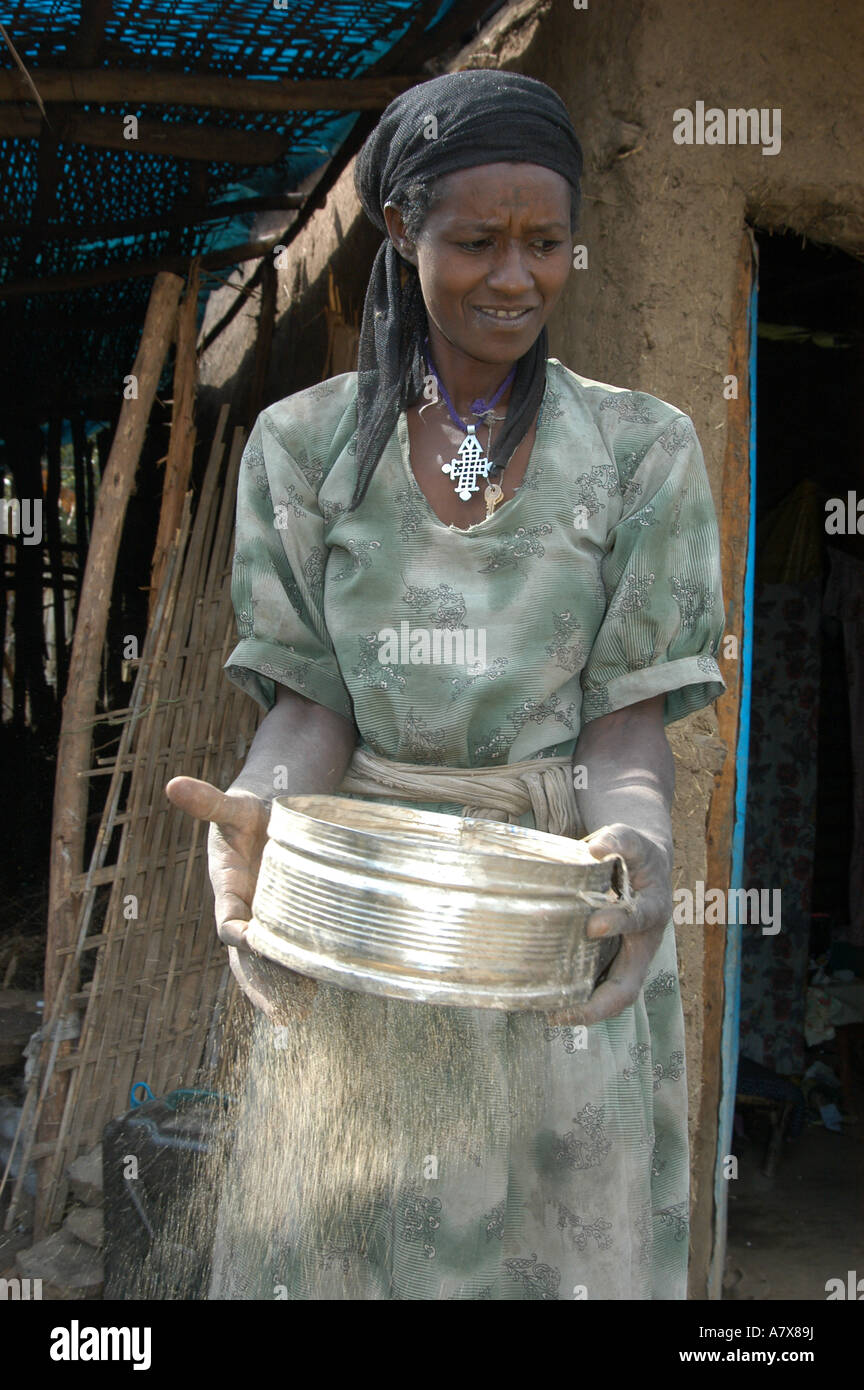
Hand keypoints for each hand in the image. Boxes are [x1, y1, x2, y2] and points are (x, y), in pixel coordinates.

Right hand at [164, 776, 317, 1022]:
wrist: (265, 818)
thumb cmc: (246, 814)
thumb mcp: (231, 807)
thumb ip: (207, 801)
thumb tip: (173, 784)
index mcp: (228, 889)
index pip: (227, 921)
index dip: (237, 933)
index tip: (251, 941)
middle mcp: (245, 911)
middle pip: (246, 958)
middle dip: (260, 984)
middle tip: (281, 1012)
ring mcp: (265, 920)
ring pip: (268, 963)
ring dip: (283, 986)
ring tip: (301, 1012)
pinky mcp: (284, 921)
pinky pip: (288, 953)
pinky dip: (300, 973)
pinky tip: (319, 990)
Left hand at [546, 823, 671, 1026]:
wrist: (647, 864)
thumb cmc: (635, 853)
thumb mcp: (631, 838)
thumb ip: (616, 840)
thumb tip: (593, 849)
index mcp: (652, 908)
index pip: (639, 920)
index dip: (619, 923)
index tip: (592, 926)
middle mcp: (644, 943)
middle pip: (630, 984)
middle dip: (600, 1002)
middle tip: (566, 1010)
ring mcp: (632, 958)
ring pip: (616, 997)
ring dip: (587, 1011)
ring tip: (553, 1016)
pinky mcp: (616, 963)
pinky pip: (602, 991)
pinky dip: (581, 1003)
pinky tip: (550, 1007)